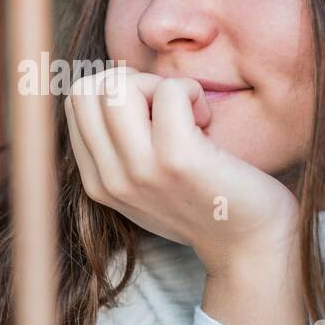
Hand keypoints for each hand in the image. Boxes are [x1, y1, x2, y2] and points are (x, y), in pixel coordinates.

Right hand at [65, 66, 298, 275]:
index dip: (115, 91)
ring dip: (156, 85)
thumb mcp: (146, 181)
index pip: (75, 105)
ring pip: (116, 87)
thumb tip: (113, 81)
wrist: (249, 243)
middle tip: (165, 108)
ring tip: (184, 112)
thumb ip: (120, 146)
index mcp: (98, 182)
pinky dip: (190, 90)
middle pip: (85, 91)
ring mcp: (140, 170)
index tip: (150, 113)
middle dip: (128, 82)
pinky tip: (205, 118)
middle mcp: (110, 180)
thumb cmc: (205, 200)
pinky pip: (169, 91)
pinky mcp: (177, 159)